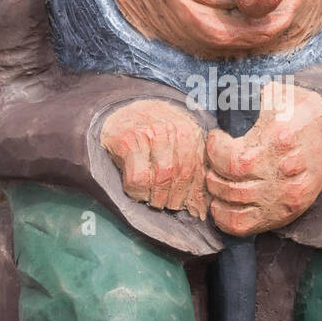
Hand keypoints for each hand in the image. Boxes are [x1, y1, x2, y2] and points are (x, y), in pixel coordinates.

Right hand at [100, 100, 208, 219]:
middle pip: (182, 174)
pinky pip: (139, 178)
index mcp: (190, 131)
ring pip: (162, 178)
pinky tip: (137, 191)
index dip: (196, 193)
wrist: (120, 111)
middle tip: (170, 205)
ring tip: (155, 201)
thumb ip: (192, 168)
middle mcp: (173, 129)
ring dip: (158, 197)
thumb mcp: (178, 142)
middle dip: (176, 197)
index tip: (194, 209)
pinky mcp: (128, 141)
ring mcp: (150, 133)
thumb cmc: (153, 132)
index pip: (200, 169)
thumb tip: (200, 207)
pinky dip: (138, 192)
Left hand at [205, 84, 321, 236]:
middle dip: (212, 172)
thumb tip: (227, 97)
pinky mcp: (284, 214)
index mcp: (282, 142)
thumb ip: (255, 95)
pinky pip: (244, 226)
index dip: (215, 151)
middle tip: (212, 161)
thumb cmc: (301, 114)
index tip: (215, 139)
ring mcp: (285, 198)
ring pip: (234, 205)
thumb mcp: (283, 94)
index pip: (235, 160)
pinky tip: (220, 203)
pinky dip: (224, 218)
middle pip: (231, 185)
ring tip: (215, 178)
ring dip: (216, 193)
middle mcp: (284, 175)